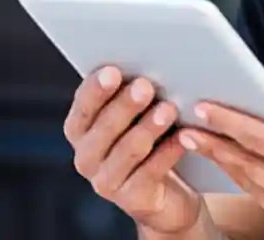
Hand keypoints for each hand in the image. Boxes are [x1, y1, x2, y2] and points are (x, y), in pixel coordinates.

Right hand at [64, 67, 201, 234]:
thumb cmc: (153, 140)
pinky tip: (182, 138)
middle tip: (145, 86)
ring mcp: (106, 182)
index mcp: (81, 130)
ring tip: (168, 109)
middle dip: (124, 106)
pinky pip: (149, 174)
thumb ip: (133, 93)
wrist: (170, 194)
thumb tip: (149, 62)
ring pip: (126, 151)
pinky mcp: (132, 200)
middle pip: (103, 129)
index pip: (83, 107)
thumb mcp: (138, 116)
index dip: (95, 90)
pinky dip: (167, 153)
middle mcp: (87, 157)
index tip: (112, 71)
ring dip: (147, 128)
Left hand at [181, 84, 263, 239]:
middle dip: (214, 145)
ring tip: (210, 150)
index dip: (227, 120)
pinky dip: (258, 193)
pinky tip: (251, 181)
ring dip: (230, 168)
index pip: (258, 137)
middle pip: (244, 165)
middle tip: (188, 129)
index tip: (205, 108)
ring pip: (253, 190)